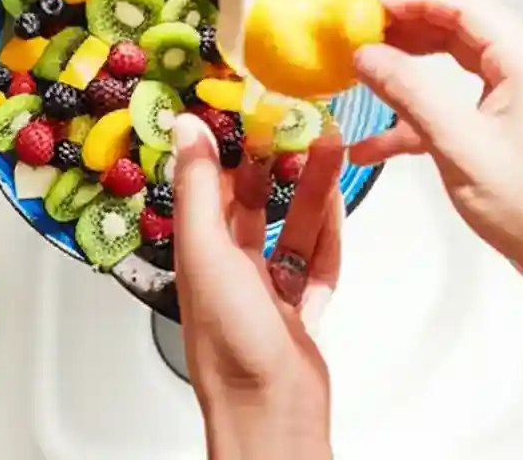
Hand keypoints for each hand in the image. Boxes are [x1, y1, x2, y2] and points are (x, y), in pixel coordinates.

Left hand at [172, 114, 343, 459]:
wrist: (272, 413)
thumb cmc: (232, 344)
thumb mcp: (206, 252)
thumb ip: (197, 188)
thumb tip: (185, 128)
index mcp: (199, 255)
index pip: (208, 187)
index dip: (227, 148)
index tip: (247, 109)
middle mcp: (230, 271)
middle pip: (254, 204)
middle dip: (276, 164)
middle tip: (299, 123)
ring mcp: (267, 293)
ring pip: (290, 229)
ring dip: (309, 191)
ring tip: (330, 149)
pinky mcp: (300, 313)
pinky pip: (317, 264)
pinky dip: (328, 234)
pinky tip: (337, 206)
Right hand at [350, 0, 522, 280]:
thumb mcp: (460, 148)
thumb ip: (410, 94)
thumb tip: (365, 55)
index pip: (467, 7)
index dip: (412, 1)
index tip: (365, 10)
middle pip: (464, 30)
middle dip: (408, 32)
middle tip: (359, 38)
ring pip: (462, 65)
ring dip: (412, 72)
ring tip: (365, 74)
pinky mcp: (522, 122)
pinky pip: (468, 102)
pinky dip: (427, 114)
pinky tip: (379, 143)